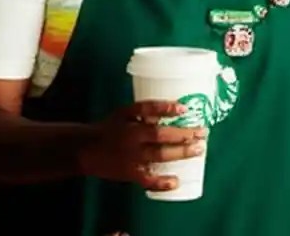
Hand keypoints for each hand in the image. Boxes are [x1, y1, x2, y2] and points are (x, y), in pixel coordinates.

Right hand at [77, 101, 207, 191]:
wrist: (85, 150)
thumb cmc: (109, 128)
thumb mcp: (123, 112)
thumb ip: (145, 109)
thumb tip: (175, 107)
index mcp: (130, 123)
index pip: (150, 112)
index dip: (167, 109)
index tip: (185, 108)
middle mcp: (132, 139)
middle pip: (161, 136)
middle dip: (184, 135)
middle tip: (203, 132)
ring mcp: (132, 158)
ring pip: (160, 156)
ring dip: (181, 153)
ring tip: (199, 150)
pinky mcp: (130, 174)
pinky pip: (148, 181)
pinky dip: (162, 183)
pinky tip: (176, 181)